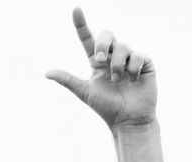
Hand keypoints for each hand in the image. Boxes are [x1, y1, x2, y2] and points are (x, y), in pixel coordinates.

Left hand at [46, 8, 155, 129]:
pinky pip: (137, 55)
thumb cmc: (107, 108)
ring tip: (118, 80)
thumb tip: (46, 73)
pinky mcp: (145, 63)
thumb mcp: (84, 92)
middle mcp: (113, 57)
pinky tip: (132, 80)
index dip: (81, 24)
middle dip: (103, 44)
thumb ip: (67, 80)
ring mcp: (129, 58)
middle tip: (99, 60)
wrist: (128, 120)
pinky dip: (132, 68)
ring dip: (117, 65)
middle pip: (107, 35)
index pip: (88, 39)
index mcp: (97, 62)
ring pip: (123, 46)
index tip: (75, 9)